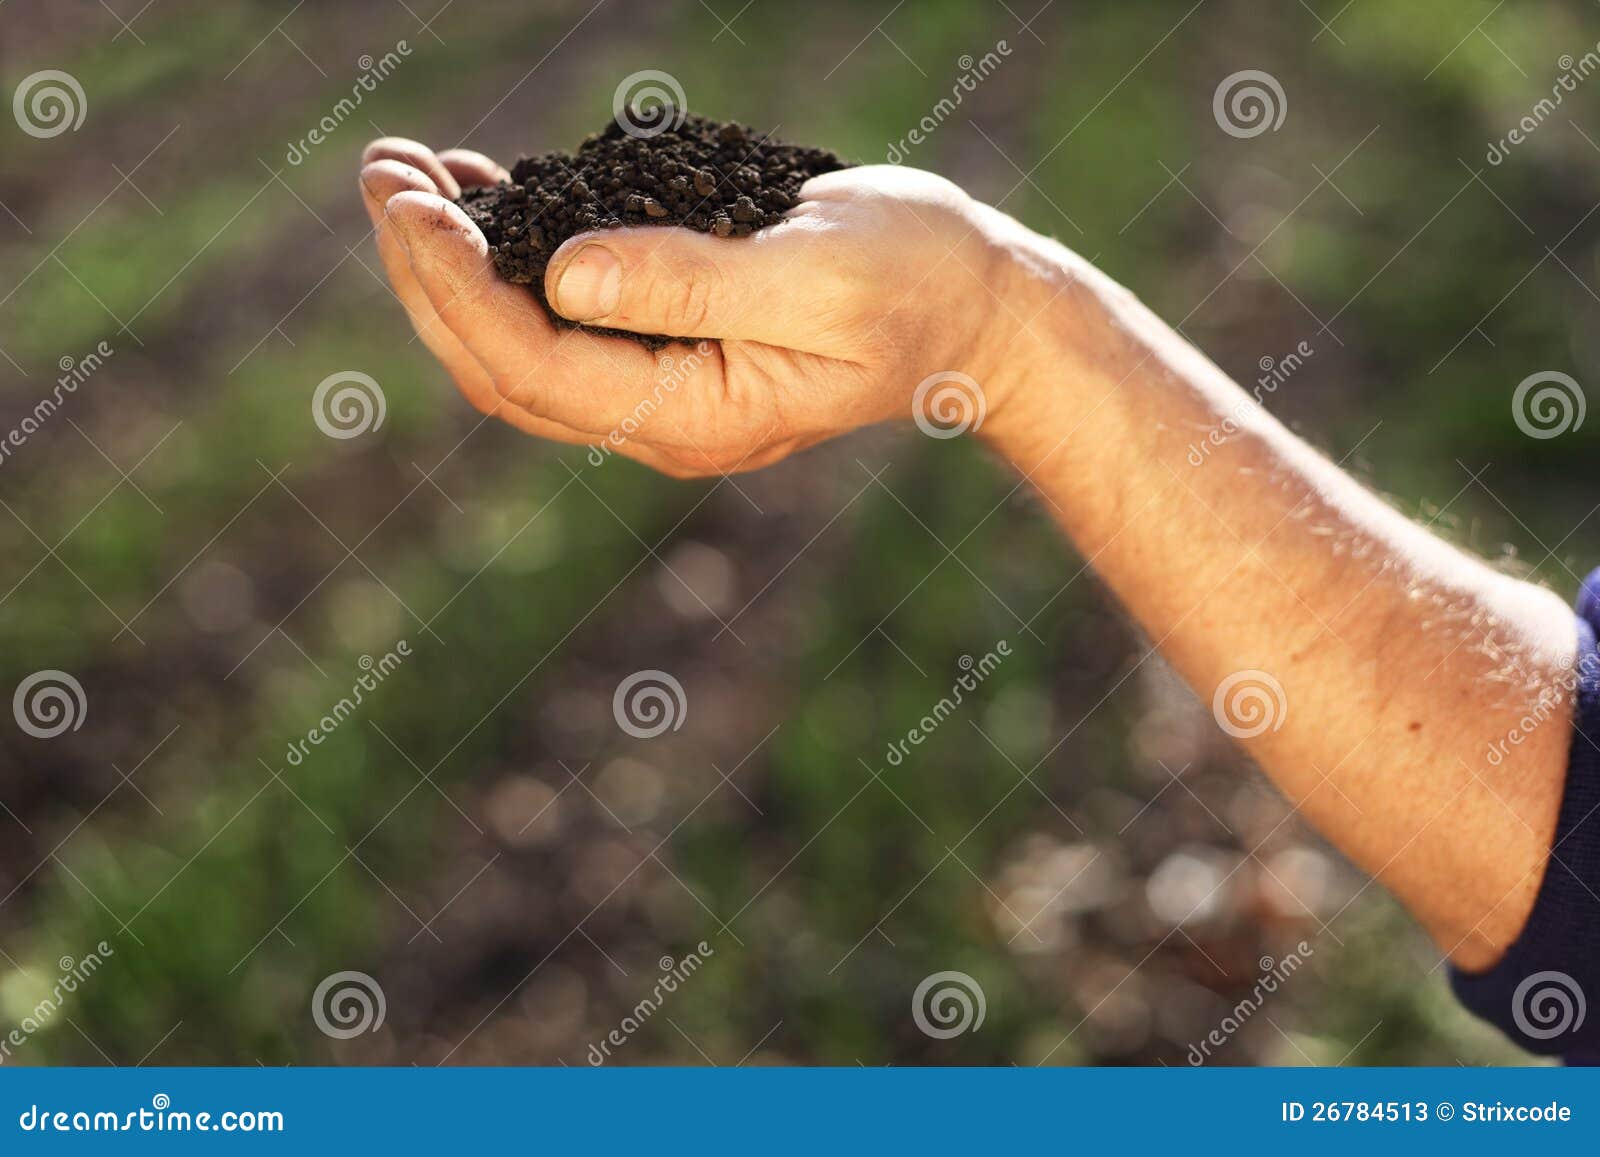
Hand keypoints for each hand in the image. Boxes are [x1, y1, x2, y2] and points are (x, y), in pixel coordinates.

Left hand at [359, 138, 1037, 476]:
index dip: (456, 290)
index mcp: (694, 416)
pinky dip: (505, 257)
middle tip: (378, 172)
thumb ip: (693, 282)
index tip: (406, 205)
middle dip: (427, 273)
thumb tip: (561, 272)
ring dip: (450, 266)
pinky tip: (474, 192)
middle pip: (504, 365)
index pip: (537, 368)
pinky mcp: (666, 346)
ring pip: (519, 343)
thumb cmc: (914, 282)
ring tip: (401, 173)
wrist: (972, 307)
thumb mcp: (812, 272)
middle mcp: (661, 418)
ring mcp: (659, 389)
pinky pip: (561, 316)